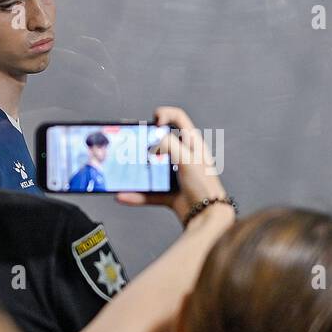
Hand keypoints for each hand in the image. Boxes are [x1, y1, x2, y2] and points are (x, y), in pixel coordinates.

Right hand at [115, 106, 226, 224]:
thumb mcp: (187, 159)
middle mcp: (183, 156)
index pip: (178, 118)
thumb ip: (169, 144)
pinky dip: (137, 195)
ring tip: (124, 167)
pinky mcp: (170, 192)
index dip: (164, 114)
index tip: (152, 122)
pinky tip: (124, 195)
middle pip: (160, 142)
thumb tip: (153, 138)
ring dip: (138, 170)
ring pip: (152, 168)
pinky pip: (149, 191)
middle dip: (144, 142)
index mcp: (192, 143)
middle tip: (132, 143)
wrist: (207, 217)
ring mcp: (175, 175)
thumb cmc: (203, 186)